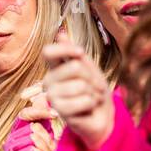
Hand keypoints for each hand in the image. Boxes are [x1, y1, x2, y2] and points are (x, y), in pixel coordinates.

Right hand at [6, 94, 58, 150]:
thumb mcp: (48, 135)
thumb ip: (44, 117)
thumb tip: (43, 96)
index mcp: (20, 130)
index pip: (26, 113)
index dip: (40, 112)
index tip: (55, 115)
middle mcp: (12, 138)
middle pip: (33, 128)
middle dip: (47, 140)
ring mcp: (10, 150)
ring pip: (33, 139)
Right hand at [43, 30, 114, 150]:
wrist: (102, 116)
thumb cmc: (94, 91)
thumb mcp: (90, 69)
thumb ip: (76, 55)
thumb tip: (61, 34)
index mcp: (54, 69)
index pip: (49, 52)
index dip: (65, 49)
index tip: (80, 52)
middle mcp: (49, 82)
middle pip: (74, 67)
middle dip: (92, 77)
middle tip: (94, 87)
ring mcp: (52, 97)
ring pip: (81, 85)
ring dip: (94, 92)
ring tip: (91, 98)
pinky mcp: (60, 112)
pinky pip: (85, 100)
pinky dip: (93, 103)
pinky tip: (88, 108)